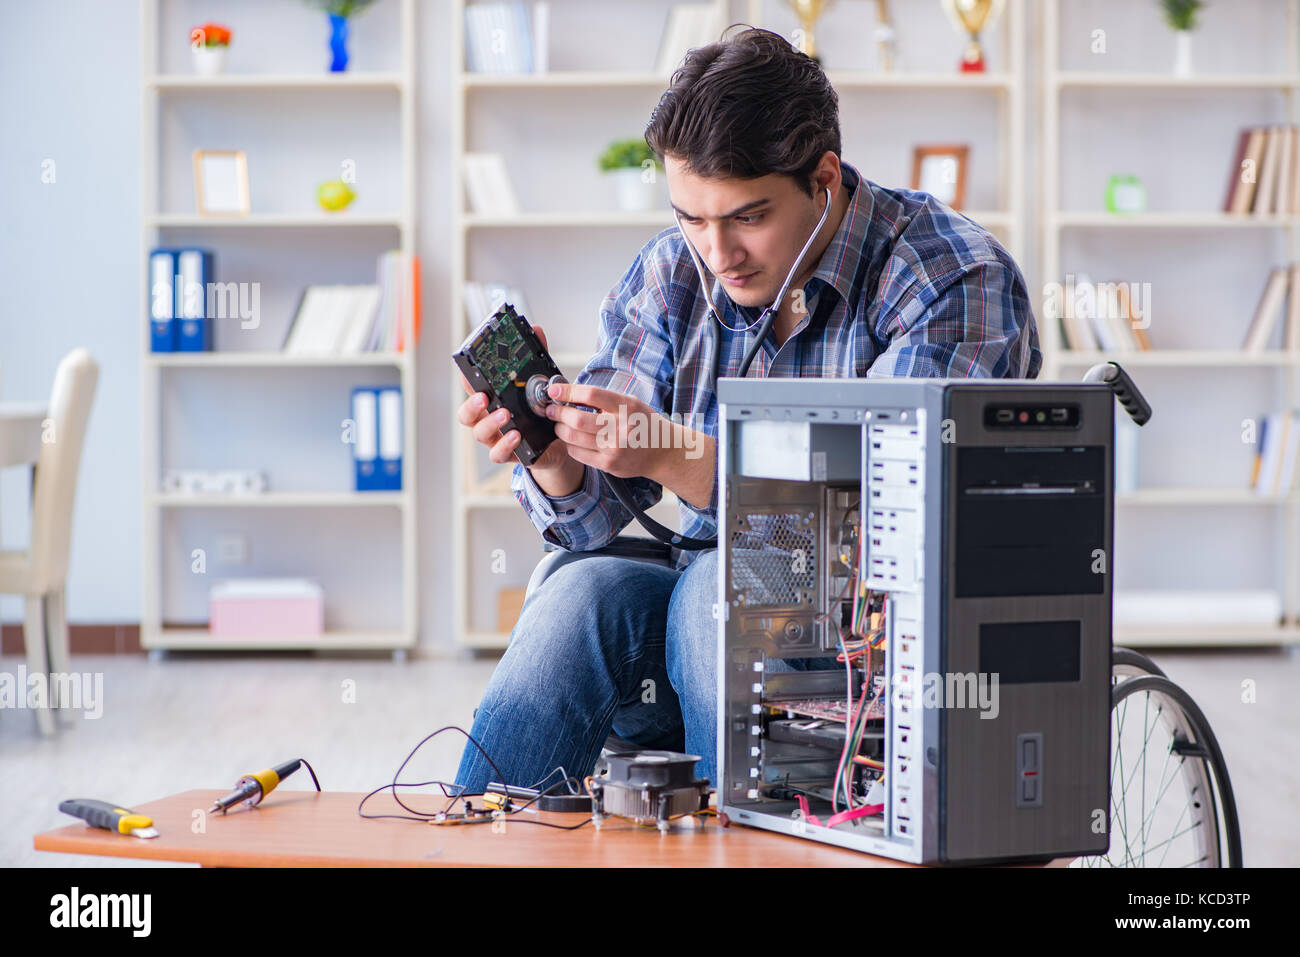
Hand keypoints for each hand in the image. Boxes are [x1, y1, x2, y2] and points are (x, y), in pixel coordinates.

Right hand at [456, 324, 570, 471]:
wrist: (558, 442)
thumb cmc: (542, 412)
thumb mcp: (541, 382)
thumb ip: (536, 357)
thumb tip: (536, 330)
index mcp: (492, 400)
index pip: (471, 388)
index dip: (466, 380)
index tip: (469, 371)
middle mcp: (488, 419)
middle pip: (466, 414)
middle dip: (472, 405)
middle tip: (484, 397)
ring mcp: (496, 438)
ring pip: (479, 433)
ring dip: (490, 423)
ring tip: (505, 414)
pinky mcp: (509, 453)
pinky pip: (497, 453)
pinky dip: (504, 445)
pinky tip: (516, 435)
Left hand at [543, 382, 670, 479]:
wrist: (662, 452)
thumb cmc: (643, 423)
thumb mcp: (630, 403)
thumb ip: (604, 399)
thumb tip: (570, 394)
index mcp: (627, 407)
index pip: (591, 395)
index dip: (568, 392)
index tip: (554, 391)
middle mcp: (621, 428)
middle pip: (577, 419)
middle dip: (558, 413)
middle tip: (552, 410)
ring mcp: (614, 449)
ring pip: (573, 437)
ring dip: (560, 429)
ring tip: (560, 424)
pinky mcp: (608, 465)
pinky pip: (578, 453)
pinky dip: (569, 444)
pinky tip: (572, 439)